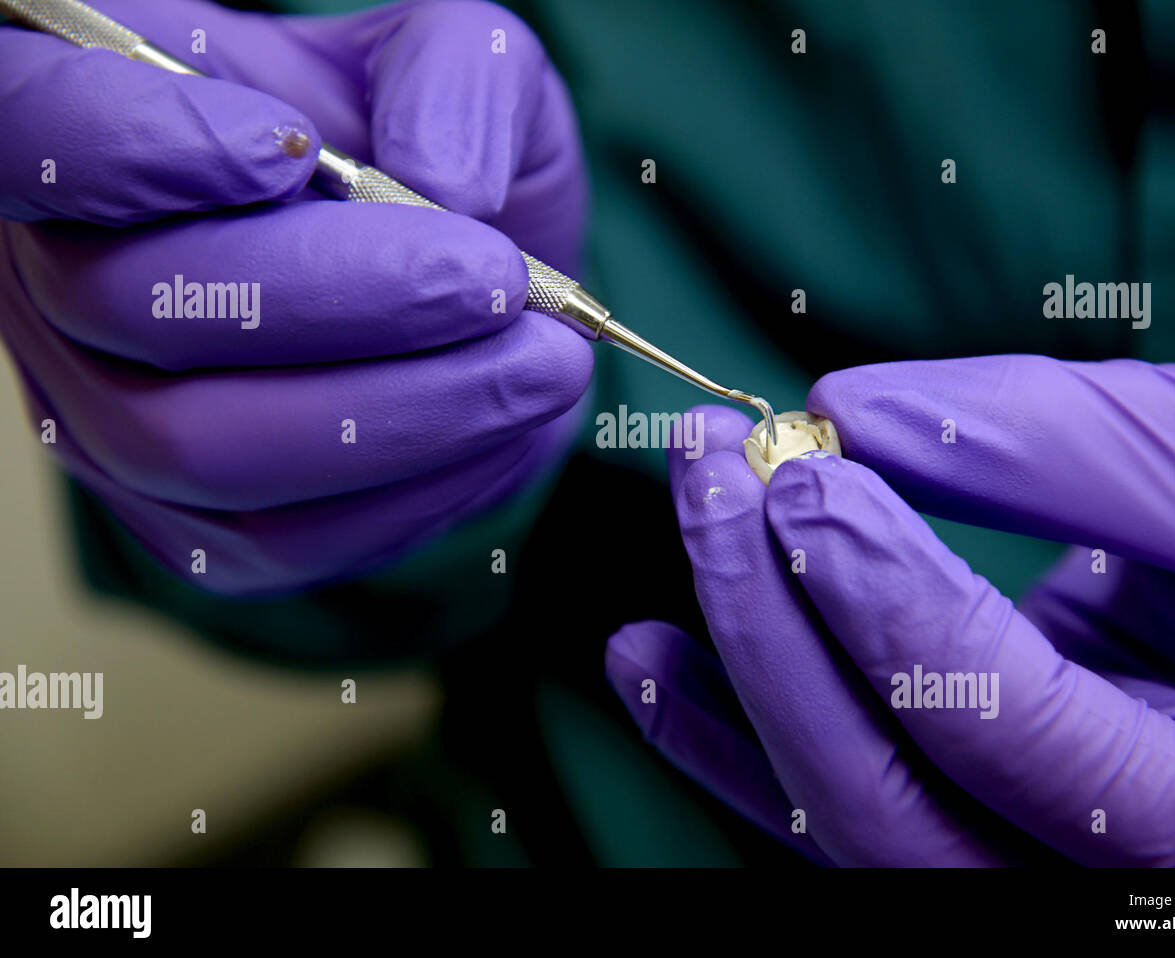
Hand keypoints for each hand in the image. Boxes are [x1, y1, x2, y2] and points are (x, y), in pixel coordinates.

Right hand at [0, 0, 589, 593]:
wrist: (450, 278)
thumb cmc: (426, 155)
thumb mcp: (456, 64)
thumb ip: (454, 79)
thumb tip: (446, 186)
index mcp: (93, 128)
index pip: (30, 130)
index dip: (132, 145)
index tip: (291, 153)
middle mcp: (68, 281)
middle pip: (132, 304)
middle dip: (340, 298)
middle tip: (497, 281)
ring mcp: (113, 417)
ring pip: (202, 444)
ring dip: (395, 410)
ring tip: (540, 364)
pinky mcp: (191, 524)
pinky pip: (278, 537)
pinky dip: (408, 487)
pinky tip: (498, 431)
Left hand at [607, 356, 1174, 864]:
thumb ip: (1049, 442)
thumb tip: (842, 415)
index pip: (1005, 728)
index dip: (887, 599)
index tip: (804, 476)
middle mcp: (1108, 888)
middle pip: (888, 807)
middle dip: (778, 637)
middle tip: (712, 485)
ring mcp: (1032, 871)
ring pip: (847, 831)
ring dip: (736, 705)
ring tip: (640, 609)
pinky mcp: (980, 828)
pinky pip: (841, 812)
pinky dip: (741, 745)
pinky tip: (658, 667)